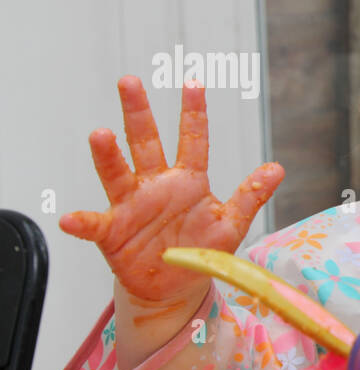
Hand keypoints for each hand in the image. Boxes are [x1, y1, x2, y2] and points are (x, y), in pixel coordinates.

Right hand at [60, 76, 283, 304]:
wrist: (175, 287)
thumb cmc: (200, 250)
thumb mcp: (231, 224)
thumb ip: (251, 195)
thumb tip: (278, 168)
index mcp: (188, 181)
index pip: (192, 140)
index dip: (193, 113)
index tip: (193, 83)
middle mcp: (156, 186)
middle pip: (146, 143)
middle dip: (138, 113)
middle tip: (129, 82)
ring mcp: (132, 206)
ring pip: (117, 174)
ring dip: (108, 155)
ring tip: (100, 135)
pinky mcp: (112, 232)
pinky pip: (94, 225)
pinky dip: (82, 222)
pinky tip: (71, 219)